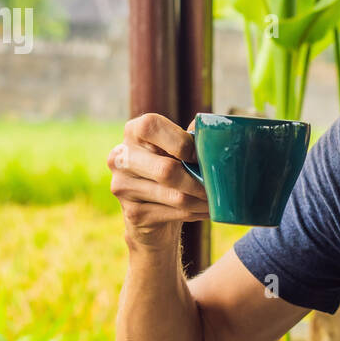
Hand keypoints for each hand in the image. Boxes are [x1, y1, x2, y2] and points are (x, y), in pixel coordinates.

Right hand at [108, 113, 209, 248]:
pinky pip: (176, 213)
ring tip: (218, 199)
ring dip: (203, 200)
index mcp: (133, 132)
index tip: (199, 156)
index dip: (181, 141)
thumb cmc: (169, 168)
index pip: (151, 126)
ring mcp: (123, 186)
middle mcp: (120, 158)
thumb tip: (213, 135)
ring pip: (175, 196)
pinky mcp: (134, 213)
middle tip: (218, 185)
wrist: (149, 211)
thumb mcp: (176, 149)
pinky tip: (207, 210)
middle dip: (198, 181)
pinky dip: (197, 212)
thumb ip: (190, 137)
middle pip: (165, 170)